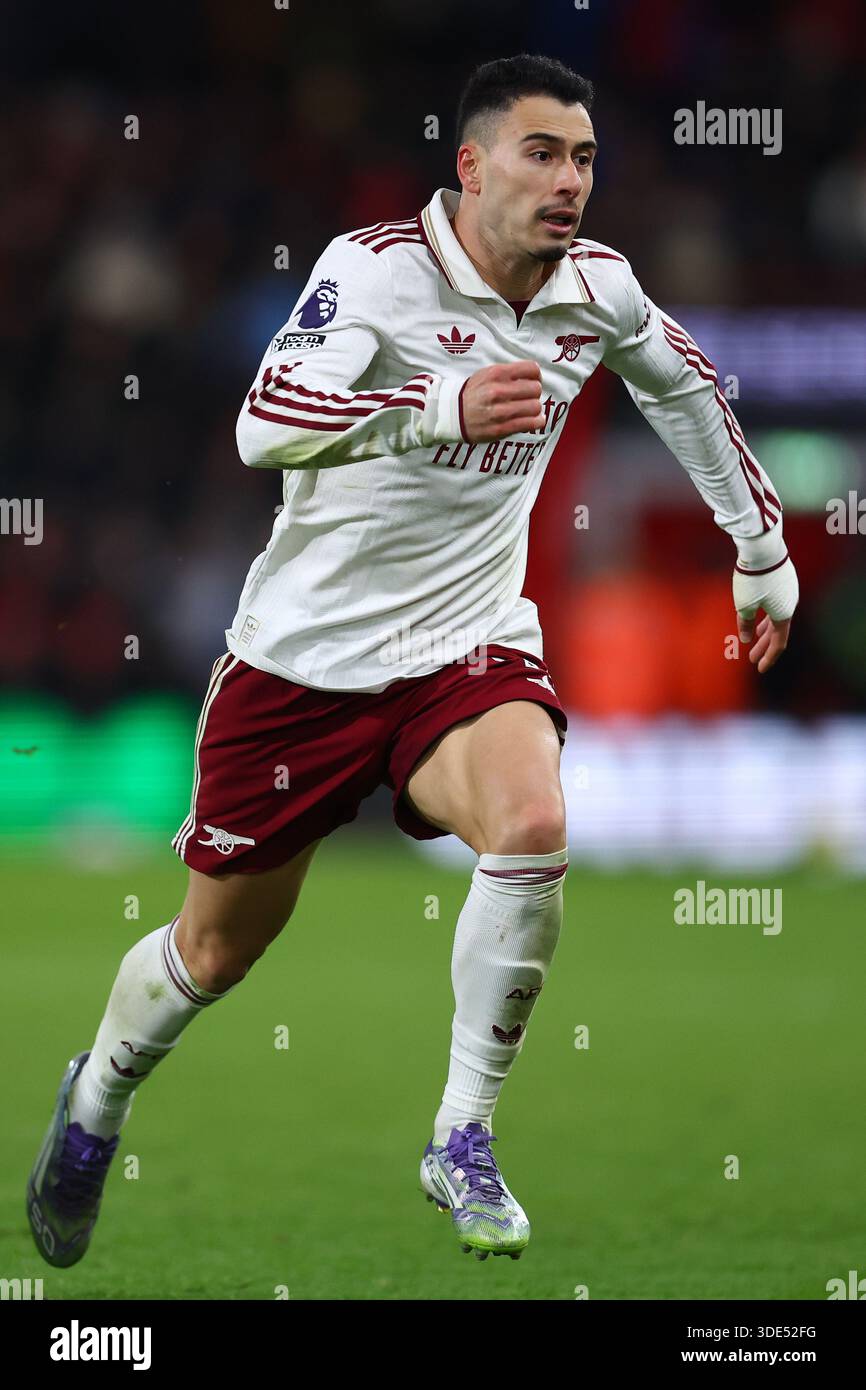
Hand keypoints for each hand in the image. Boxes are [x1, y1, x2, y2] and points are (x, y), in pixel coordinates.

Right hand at [460, 360, 544, 441]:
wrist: (453, 415)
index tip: (533, 381)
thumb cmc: (473, 394)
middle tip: (528, 398)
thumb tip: (533, 375)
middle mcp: (498, 391)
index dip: (536, 376)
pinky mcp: (502, 428)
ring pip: (535, 406)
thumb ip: (508, 373)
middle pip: (535, 388)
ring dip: (535, 409)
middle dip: (534, 393)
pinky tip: (535, 420)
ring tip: (529, 410)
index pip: (532, 369)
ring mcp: (500, 411)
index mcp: (496, 373)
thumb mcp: (486, 374)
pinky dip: (537, 422)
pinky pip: (531, 423)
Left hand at [732, 551, 797, 672]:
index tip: (758, 668)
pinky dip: (766, 613)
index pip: (779, 643)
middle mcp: (790, 603)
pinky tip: (758, 613)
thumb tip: (747, 638)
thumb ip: (746, 624)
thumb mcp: (744, 605)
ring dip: (765, 629)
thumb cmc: (753, 579)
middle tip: (752, 659)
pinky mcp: (783, 578)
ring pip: (776, 615)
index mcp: (784, 614)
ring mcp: (788, 590)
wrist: (763, 546)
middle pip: (777, 631)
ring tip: (754, 638)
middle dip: (764, 646)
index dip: (768, 657)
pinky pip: (776, 602)